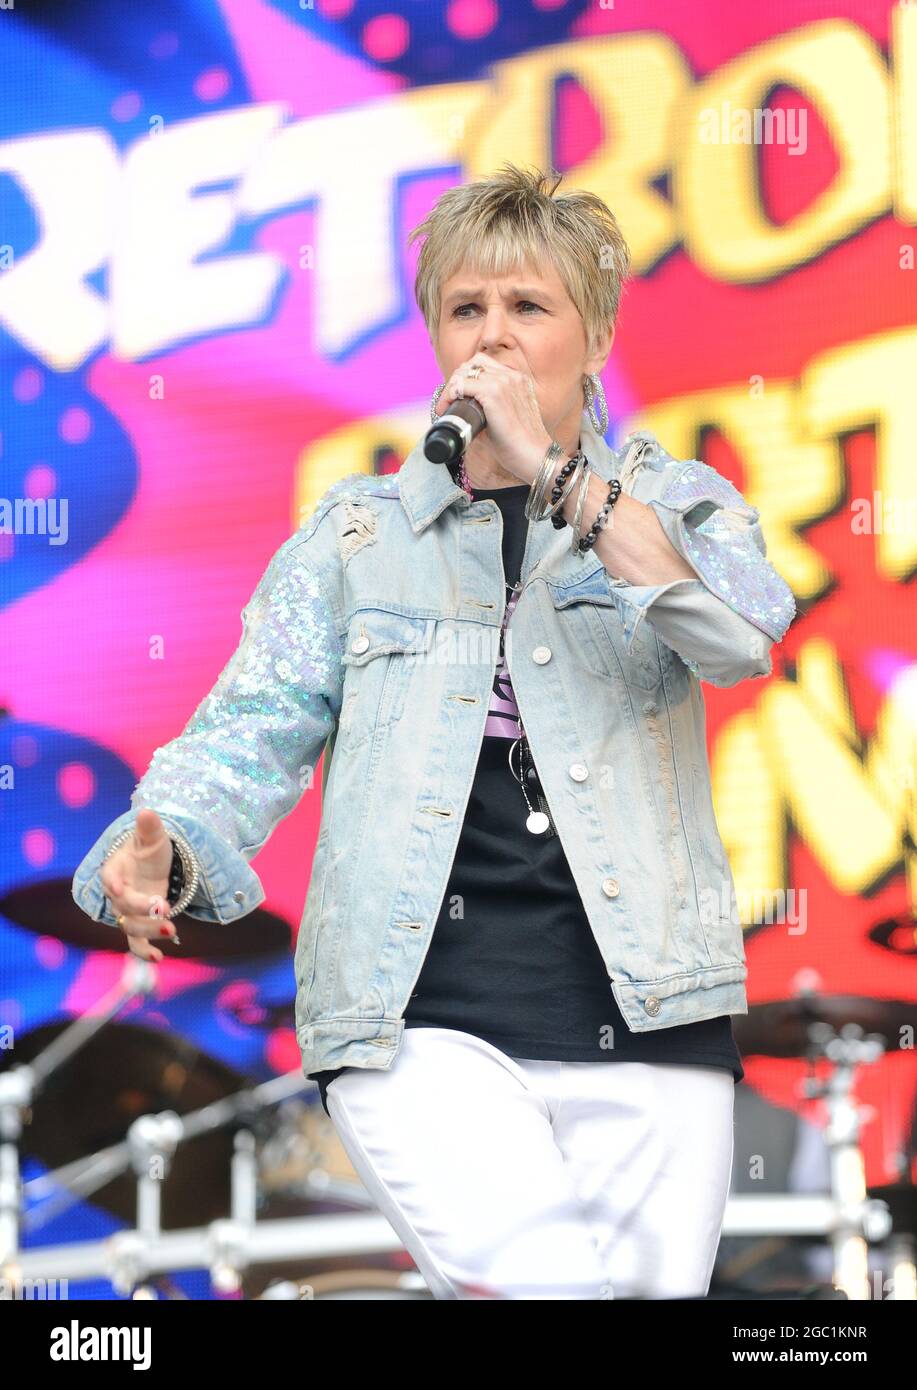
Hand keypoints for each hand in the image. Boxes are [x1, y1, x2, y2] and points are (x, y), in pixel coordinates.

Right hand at [100, 808, 176, 960]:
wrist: (152, 867)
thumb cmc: (148, 850)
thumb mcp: (153, 837)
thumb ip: (149, 828)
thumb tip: (147, 812)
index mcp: (115, 869)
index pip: (110, 877)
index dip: (113, 884)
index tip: (119, 889)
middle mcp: (118, 894)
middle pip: (123, 906)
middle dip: (142, 909)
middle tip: (164, 908)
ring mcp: (128, 912)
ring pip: (131, 927)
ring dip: (149, 932)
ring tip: (172, 930)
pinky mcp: (140, 924)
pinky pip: (137, 943)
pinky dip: (146, 952)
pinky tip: (160, 958)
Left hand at [434, 353, 552, 482]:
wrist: (535, 456)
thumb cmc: (520, 445)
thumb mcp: (506, 419)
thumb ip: (489, 411)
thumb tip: (465, 415)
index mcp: (518, 379)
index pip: (484, 365)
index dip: (466, 378)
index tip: (456, 398)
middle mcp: (512, 376)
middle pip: (473, 363)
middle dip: (456, 379)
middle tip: (448, 401)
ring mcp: (504, 382)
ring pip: (465, 371)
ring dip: (452, 386)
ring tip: (446, 405)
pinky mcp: (494, 393)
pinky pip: (463, 384)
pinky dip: (451, 393)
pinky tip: (447, 407)